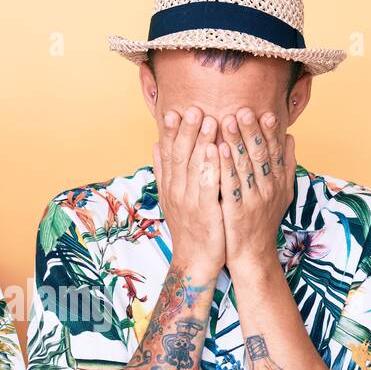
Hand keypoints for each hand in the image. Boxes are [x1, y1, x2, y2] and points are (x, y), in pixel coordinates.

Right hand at [154, 106, 224, 279]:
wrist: (195, 261)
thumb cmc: (189, 227)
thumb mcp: (171, 197)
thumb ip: (164, 171)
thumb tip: (154, 144)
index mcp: (169, 186)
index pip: (167, 154)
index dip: (169, 133)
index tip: (172, 111)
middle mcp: (176, 191)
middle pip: (179, 155)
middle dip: (185, 131)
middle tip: (192, 109)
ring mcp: (189, 201)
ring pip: (193, 166)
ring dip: (200, 141)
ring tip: (207, 119)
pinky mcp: (205, 212)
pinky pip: (207, 185)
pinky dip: (210, 166)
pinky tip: (216, 150)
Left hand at [218, 107, 295, 279]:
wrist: (253, 255)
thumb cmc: (264, 222)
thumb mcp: (283, 194)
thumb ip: (286, 165)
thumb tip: (291, 137)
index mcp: (278, 183)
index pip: (274, 153)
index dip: (270, 133)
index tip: (266, 113)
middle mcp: (268, 190)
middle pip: (260, 156)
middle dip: (252, 132)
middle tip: (243, 110)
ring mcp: (252, 201)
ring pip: (244, 167)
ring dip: (235, 142)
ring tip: (226, 120)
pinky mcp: (236, 211)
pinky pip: (229, 185)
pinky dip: (223, 166)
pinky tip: (215, 150)